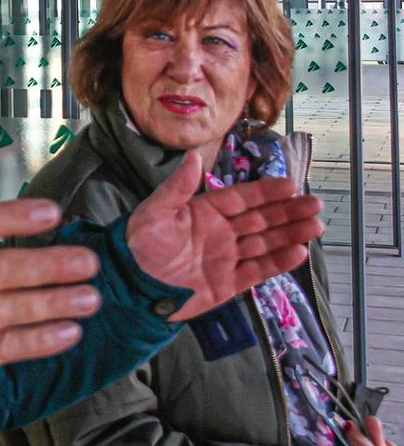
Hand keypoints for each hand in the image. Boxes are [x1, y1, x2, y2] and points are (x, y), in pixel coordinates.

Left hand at [123, 152, 325, 320]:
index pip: (241, 198)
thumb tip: (194, 157)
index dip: (266, 192)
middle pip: (260, 219)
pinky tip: (298, 253)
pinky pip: (258, 271)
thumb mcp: (154, 213)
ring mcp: (226, 258)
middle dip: (288, 212)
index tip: (292, 184)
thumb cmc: (138, 246)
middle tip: (315, 205)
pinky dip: (278, 263)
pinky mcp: (228, 283)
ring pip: (265, 243)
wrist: (130, 288)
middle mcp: (219, 232)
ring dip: (290, 234)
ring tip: (315, 226)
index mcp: (203, 212)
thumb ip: (177, 187)